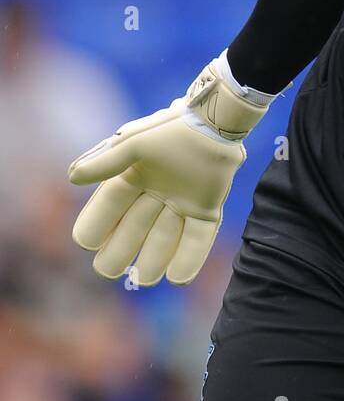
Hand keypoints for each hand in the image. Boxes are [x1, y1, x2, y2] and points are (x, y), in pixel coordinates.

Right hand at [68, 57, 270, 285]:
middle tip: (109, 270)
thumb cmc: (170, 129)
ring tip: (147, 278)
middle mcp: (155, 195)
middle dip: (121, 250)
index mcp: (133, 178)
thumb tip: (72, 178)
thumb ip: (106, 161)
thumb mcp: (134, 142)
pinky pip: (198, 237)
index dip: (97, 224)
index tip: (86, 242)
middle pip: (134, 229)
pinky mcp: (206, 208)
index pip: (110, 206)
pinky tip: (178, 278)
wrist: (214, 122)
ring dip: (154, 258)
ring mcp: (182, 203)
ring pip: (164, 238)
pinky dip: (190, 257)